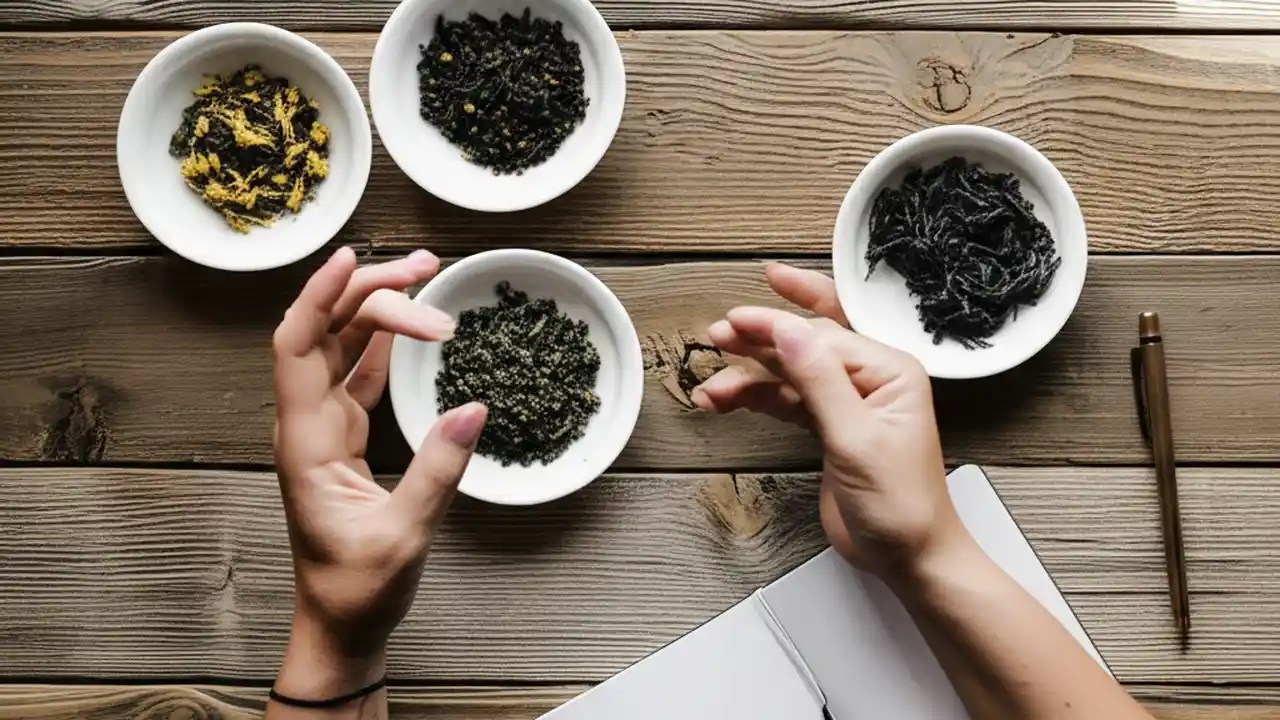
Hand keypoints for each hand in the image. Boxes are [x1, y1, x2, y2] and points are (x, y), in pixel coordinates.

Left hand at [271, 247, 486, 696]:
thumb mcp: (406, 534)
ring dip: (377, 308)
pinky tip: (410, 322)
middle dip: (368, 291)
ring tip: (424, 276)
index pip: (296, 347)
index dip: (319, 296)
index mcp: (306, 443)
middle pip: (324, 332)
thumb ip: (440, 468)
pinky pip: (357, 371)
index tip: (354, 259)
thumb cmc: (359, 589)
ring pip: (341, 345)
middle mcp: (308, 425)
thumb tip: (475, 407)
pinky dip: (382, 341)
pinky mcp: (345, 435)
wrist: (341, 624)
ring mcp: (325, 427)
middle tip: (426, 269)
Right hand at [692, 263, 965, 579]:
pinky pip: (786, 401)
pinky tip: (724, 401)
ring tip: (712, 387)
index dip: (776, 325)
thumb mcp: (856, 439)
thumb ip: (819, 381)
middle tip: (719, 333)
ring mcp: (846, 403)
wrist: (908, 558)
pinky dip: (755, 400)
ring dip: (749, 377)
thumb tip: (787, 329)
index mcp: (890, 371)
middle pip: (806, 343)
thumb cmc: (901, 504)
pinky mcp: (828, 427)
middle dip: (760, 338)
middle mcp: (870, 379)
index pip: (824, 335)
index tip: (736, 320)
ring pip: (789, 373)